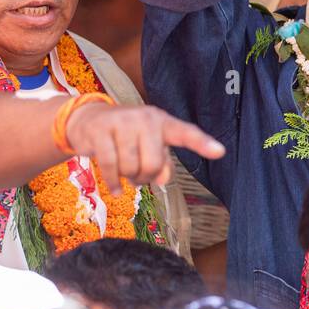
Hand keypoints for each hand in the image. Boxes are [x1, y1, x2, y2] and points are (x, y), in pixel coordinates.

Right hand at [65, 101, 224, 194]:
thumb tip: (163, 180)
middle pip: (153, 163)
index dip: (203, 143)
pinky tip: (114, 190)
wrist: (88, 119)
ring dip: (127, 178)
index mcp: (162, 121)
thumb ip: (162, 162)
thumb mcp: (148, 145)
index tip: (220, 151)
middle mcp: (145, 118)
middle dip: (144, 176)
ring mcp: (121, 122)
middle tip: (138, 176)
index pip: (185, 133)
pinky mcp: (100, 130)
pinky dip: (113, 183)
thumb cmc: (126, 136)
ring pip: (130, 167)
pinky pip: (110, 166)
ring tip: (124, 173)